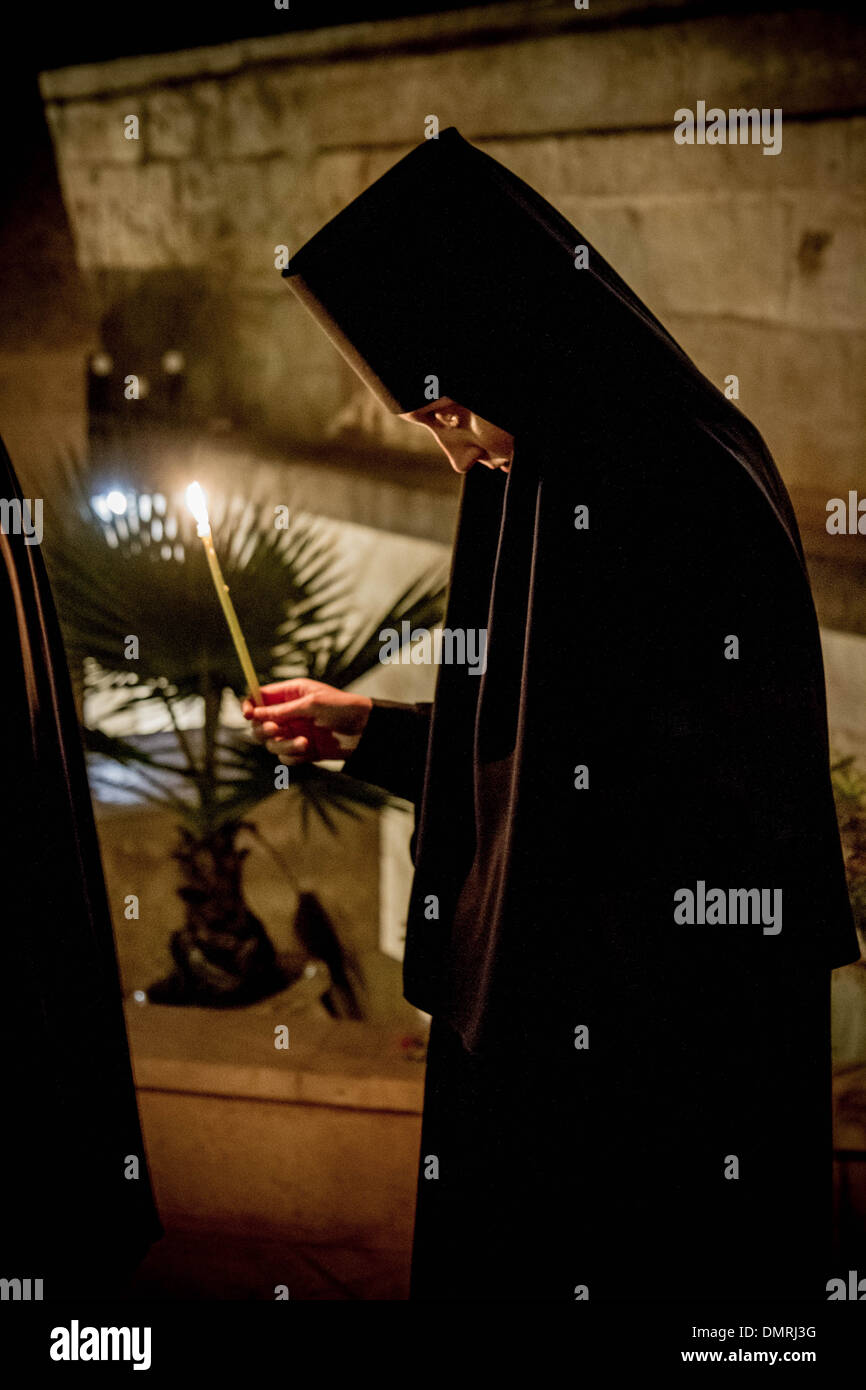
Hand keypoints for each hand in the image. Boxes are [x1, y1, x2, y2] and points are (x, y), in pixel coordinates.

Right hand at [242, 678, 372, 763]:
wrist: (366, 731)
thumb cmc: (342, 708)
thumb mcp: (312, 704)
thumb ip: (282, 711)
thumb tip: (254, 714)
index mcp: (289, 694)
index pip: (258, 697)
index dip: (249, 706)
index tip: (248, 715)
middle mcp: (288, 714)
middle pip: (258, 724)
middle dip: (263, 729)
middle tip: (276, 730)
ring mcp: (294, 733)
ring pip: (271, 744)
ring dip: (283, 745)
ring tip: (304, 743)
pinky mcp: (301, 750)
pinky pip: (284, 757)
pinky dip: (293, 756)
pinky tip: (309, 751)